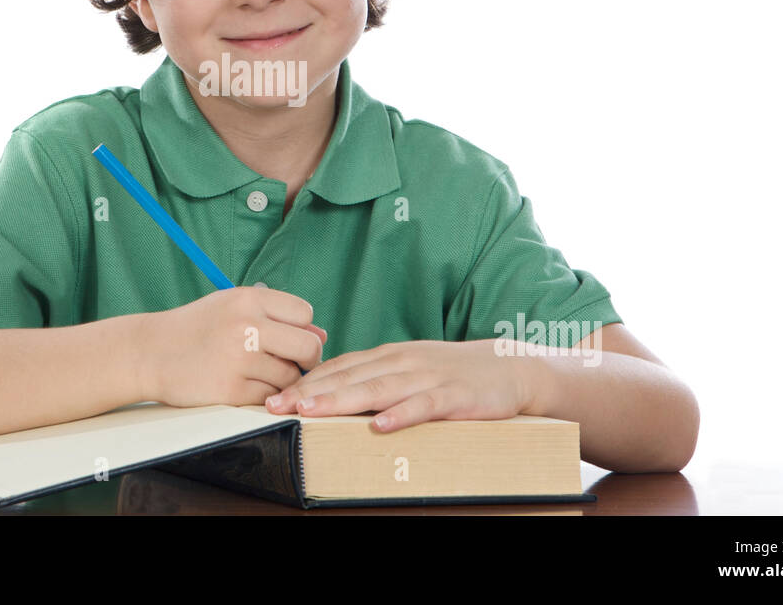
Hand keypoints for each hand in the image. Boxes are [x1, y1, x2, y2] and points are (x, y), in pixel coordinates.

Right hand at [141, 286, 326, 407]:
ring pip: (291, 376)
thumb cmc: (198, 328)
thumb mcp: (232, 307)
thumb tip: (322, 335)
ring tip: (259, 373)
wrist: (150, 352)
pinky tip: (247, 386)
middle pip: (308, 346)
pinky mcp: (230, 389)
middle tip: (291, 363)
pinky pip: (270, 397)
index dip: (302, 328)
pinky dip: (265, 396)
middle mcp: (246, 325)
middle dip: (307, 358)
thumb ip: (276, 316)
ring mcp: (238, 358)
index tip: (288, 337)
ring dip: (283, 380)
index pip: (304, 313)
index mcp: (248, 298)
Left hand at [262, 339, 540, 432]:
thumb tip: (332, 394)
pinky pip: (423, 407)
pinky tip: (381, 426)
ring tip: (310, 411)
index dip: (305, 382)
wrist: (509, 367)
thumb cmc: (453, 373)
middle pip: (349, 377)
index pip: (339, 367)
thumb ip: (375, 377)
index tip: (273, 396)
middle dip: (309, 392)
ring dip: (341, 401)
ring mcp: (427, 377)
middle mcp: (402, 362)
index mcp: (389, 355)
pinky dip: (401, 415)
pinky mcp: (453, 396)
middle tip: (276, 404)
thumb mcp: (409, 369)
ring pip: (377, 389)